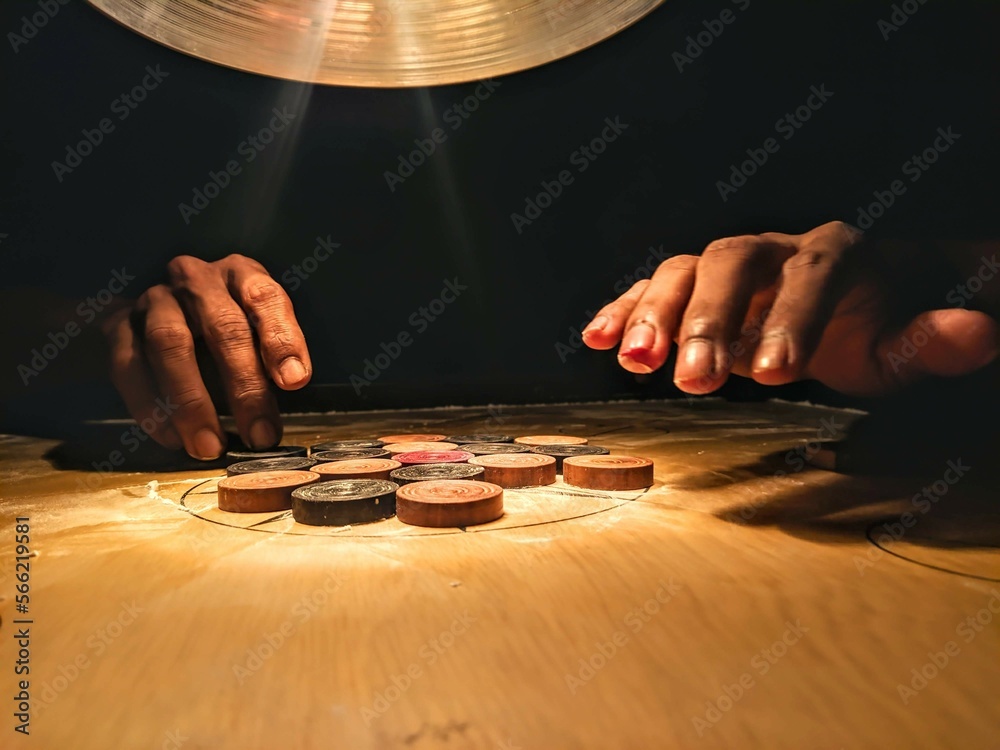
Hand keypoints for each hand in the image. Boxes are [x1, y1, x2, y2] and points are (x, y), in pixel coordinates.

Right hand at [104, 254, 311, 458]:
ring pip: (170, 343)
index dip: (282, 339)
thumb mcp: (256, 331)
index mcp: (240, 274)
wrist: (152, 317)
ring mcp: (154, 299)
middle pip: (223, 326)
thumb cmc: (222, 330)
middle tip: (260, 435)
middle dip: (245, 385)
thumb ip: (273, 359)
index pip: (265, 297)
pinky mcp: (116, 324)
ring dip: (191, 400)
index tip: (295, 382)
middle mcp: (196, 279)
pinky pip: (128, 364)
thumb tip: (285, 398)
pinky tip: (171, 438)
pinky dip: (149, 406)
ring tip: (210, 446)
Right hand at [582, 222, 998, 395]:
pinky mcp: (693, 287)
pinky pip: (651, 286)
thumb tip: (976, 332)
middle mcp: (773, 247)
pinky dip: (622, 309)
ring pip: (682, 269)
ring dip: (654, 314)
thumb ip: (934, 339)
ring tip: (634, 361)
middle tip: (693, 380)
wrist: (844, 298)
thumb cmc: (876, 322)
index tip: (771, 375)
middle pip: (731, 262)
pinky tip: (598, 339)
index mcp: (834, 253)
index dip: (790, 321)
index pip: (811, 276)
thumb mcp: (909, 341)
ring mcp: (726, 264)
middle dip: (708, 320)